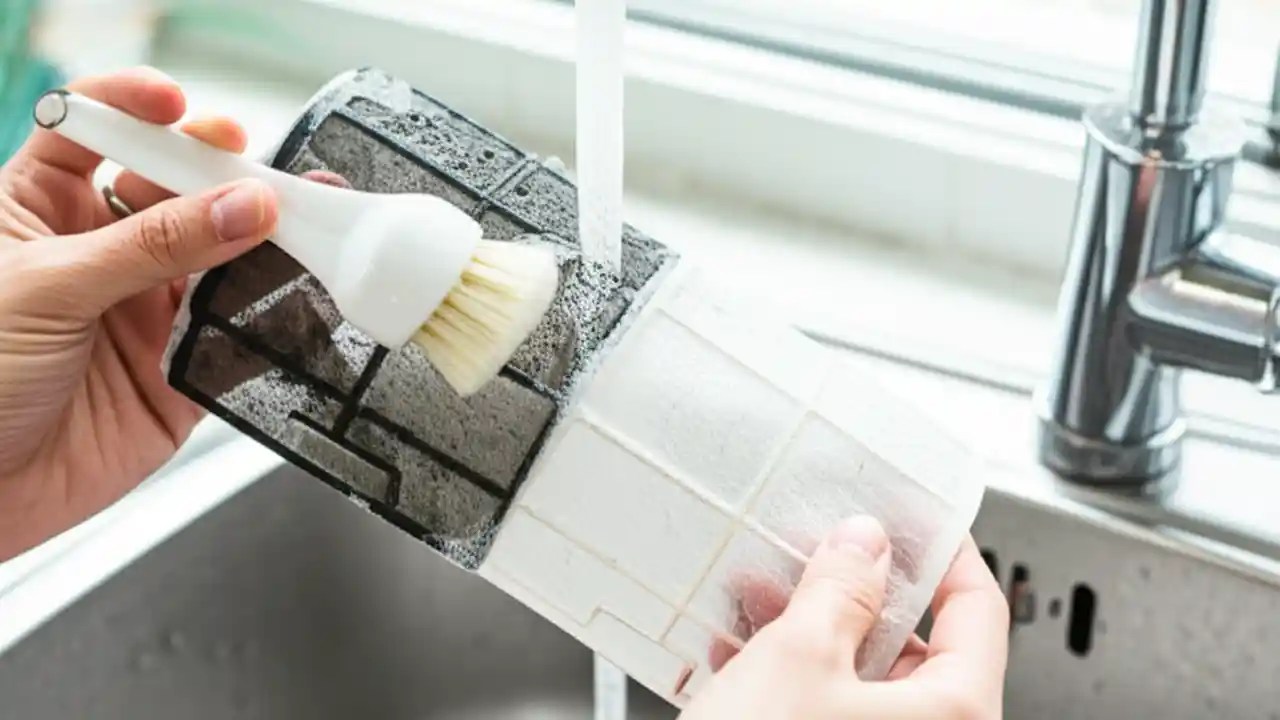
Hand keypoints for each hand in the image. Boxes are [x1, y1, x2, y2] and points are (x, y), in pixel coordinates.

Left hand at [0, 68, 279, 560]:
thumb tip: (240, 206)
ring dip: (259, 244)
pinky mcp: (180, 370)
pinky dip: (270, 317)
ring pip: (217, 259)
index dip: (138, 109)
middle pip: (174, 189)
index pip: (94, 133)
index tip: (183, 110)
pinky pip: (237, 334)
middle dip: (221, 176)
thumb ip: (153, 245)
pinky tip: (292, 297)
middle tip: (262, 182)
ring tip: (301, 229)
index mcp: (39, 210)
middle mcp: (98, 253)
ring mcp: (142, 311)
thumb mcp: (48, 288)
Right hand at [680, 518, 1008, 719]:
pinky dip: (795, 680)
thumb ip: (842, 589)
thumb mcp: (798, 658)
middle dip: (854, 593)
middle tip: (815, 556)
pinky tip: (742, 656)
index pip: (979, 610)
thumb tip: (866, 546)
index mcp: (955, 714)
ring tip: (758, 602)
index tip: (913, 518)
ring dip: (812, 632)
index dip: (945, 553)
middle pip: (915, 645)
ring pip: (865, 680)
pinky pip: (832, 712)